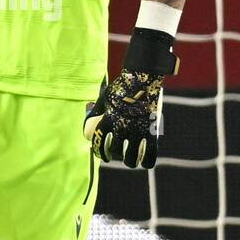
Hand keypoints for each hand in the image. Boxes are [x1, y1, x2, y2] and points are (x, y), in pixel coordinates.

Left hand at [83, 29, 177, 169]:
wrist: (143, 76)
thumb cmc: (123, 86)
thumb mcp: (106, 97)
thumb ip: (97, 111)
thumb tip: (87, 123)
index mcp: (108, 119)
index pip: (99, 142)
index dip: (100, 152)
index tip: (103, 156)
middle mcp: (122, 127)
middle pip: (115, 151)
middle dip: (114, 155)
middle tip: (116, 154)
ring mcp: (137, 130)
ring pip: (132, 158)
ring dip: (130, 162)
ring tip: (131, 161)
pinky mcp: (152, 131)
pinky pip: (150, 154)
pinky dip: (148, 161)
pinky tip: (145, 163)